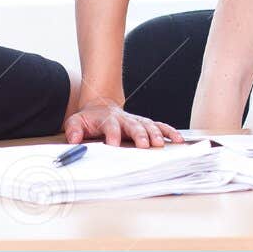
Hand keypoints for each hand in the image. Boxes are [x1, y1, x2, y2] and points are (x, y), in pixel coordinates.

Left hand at [63, 100, 183, 147]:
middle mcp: (125, 118)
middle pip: (134, 125)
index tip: (113, 144)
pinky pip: (160, 126)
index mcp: (108, 119)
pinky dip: (170, 131)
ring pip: (149, 125)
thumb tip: (73, 139)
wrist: (101, 106)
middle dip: (140, 135)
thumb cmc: (89, 119)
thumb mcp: (75, 121)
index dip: (112, 134)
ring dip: (156, 134)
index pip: (110, 126)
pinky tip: (178, 139)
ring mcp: (137, 120)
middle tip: (144, 145)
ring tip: (161, 144)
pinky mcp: (145, 124)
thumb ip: (73, 130)